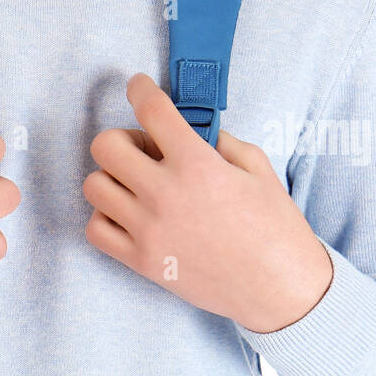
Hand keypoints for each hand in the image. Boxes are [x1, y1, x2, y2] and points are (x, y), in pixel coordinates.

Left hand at [83, 73, 332, 332]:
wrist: (281, 290)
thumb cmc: (275, 227)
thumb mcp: (256, 167)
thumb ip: (218, 140)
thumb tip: (187, 127)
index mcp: (198, 166)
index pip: (151, 111)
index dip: (140, 89)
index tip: (138, 86)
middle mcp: (166, 195)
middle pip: (106, 146)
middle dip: (123, 138)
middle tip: (145, 150)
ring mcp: (149, 231)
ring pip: (94, 185)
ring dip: (112, 177)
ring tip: (139, 185)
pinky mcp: (142, 262)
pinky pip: (96, 228)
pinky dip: (106, 216)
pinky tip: (130, 214)